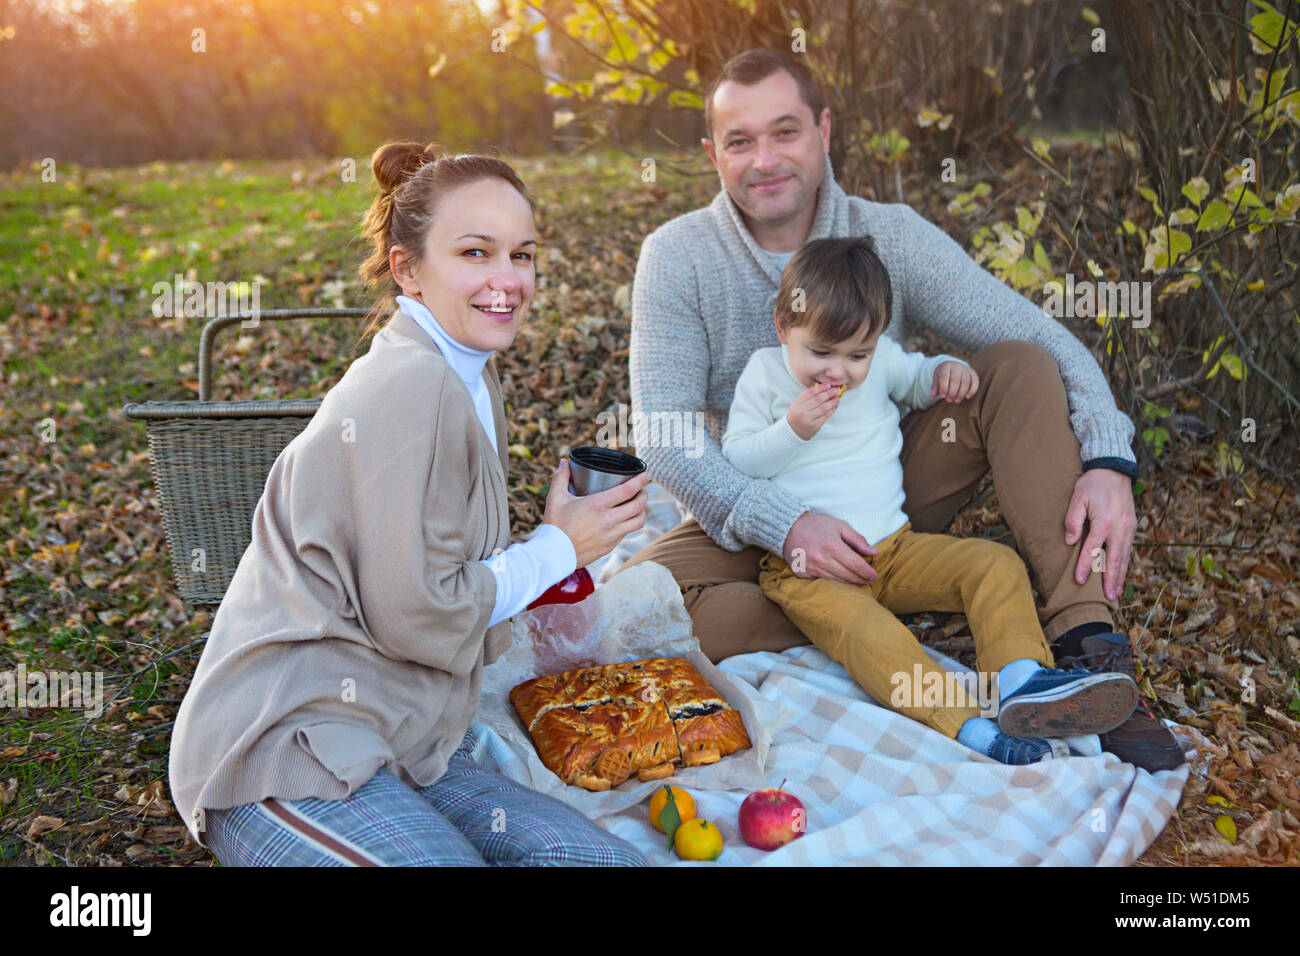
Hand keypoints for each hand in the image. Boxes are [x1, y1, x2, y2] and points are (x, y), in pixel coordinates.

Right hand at [542, 460, 648, 567]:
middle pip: (639, 505)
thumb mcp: (555, 498)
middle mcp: (609, 520)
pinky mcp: (610, 546)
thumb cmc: (554, 526)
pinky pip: (627, 532)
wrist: (554, 556)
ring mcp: (611, 535)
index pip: (628, 490)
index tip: (647, 474)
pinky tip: (623, 519)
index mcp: (598, 505)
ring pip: (638, 521)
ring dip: (641, 511)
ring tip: (637, 505)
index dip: (641, 480)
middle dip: (644, 494)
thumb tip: (564, 462)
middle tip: (642, 489)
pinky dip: (629, 523)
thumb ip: (560, 477)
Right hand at [782, 512, 879, 586]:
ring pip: (836, 582)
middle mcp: (822, 559)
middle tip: (869, 581)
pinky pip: (822, 582)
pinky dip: (833, 582)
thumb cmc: (816, 525)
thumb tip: (874, 553)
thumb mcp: (840, 525)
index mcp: (833, 546)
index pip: (856, 565)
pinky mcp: (802, 573)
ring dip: (849, 584)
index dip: (868, 573)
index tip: (874, 575)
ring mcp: (811, 568)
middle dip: (861, 580)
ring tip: (858, 583)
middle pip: (848, 576)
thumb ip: (858, 540)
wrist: (787, 527)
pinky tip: (840, 581)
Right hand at [786, 382, 840, 439]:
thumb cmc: (798, 414)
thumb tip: (825, 389)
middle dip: (828, 394)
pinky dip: (832, 410)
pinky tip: (835, 406)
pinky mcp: (815, 426)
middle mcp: (802, 411)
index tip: (828, 385)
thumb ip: (808, 397)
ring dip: (832, 402)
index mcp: (797, 404)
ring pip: (823, 408)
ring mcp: (808, 419)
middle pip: (817, 400)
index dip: (820, 388)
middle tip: (835, 390)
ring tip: (837, 398)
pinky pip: (825, 416)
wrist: (794, 430)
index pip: (810, 393)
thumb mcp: (798, 404)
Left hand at [931, 361, 978, 401]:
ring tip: (956, 400)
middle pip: (955, 380)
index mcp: (946, 366)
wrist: (954, 366)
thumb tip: (934, 395)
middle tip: (949, 400)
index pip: (944, 376)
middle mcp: (957, 366)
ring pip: (965, 382)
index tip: (942, 396)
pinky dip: (972, 390)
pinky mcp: (973, 373)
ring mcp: (966, 369)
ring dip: (961, 393)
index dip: (944, 387)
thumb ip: (935, 386)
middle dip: (952, 392)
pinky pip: (975, 382)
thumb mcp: (937, 378)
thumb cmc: (944, 375)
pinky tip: (967, 397)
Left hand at [1064, 469, 1136, 600]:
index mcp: (1104, 522)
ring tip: (1116, 592)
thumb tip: (1070, 541)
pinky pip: (1129, 549)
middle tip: (1108, 598)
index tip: (1078, 580)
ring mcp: (1128, 528)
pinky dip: (1126, 564)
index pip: (1093, 549)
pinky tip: (1122, 574)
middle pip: (1115, 559)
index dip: (1084, 566)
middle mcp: (1119, 528)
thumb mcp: (1077, 498)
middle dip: (1110, 579)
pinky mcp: (1131, 526)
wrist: (1113, 470)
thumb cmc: (1092, 484)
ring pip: (1125, 557)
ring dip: (1121, 575)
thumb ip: (1073, 520)